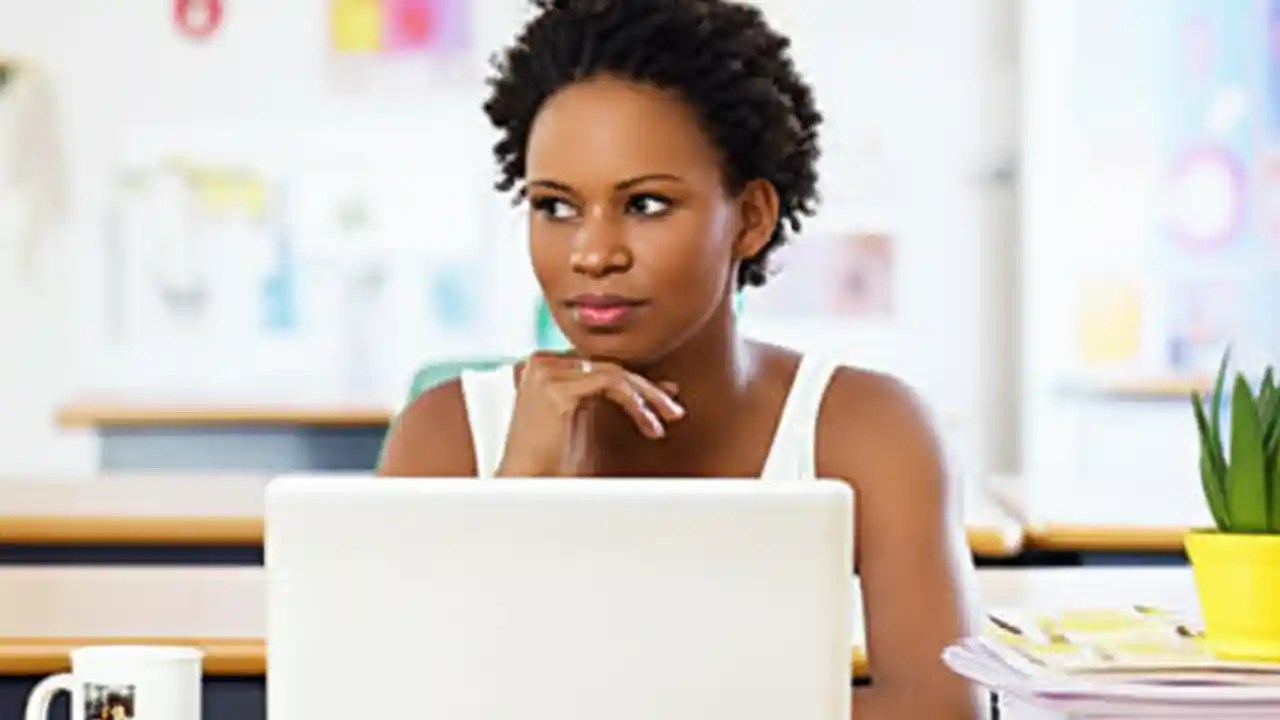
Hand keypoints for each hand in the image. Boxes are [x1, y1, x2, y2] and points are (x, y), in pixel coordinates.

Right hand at [495, 352, 684, 476]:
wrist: (531, 488)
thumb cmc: (557, 465)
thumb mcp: (595, 423)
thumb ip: (619, 399)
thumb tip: (663, 385)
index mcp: (546, 369)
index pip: (601, 364)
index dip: (637, 381)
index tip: (666, 398)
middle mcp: (541, 363)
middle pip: (609, 364)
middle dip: (647, 388)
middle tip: (674, 410)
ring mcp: (544, 370)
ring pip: (614, 371)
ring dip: (646, 398)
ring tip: (663, 423)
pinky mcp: (553, 384)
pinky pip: (610, 382)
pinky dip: (635, 403)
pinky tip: (648, 424)